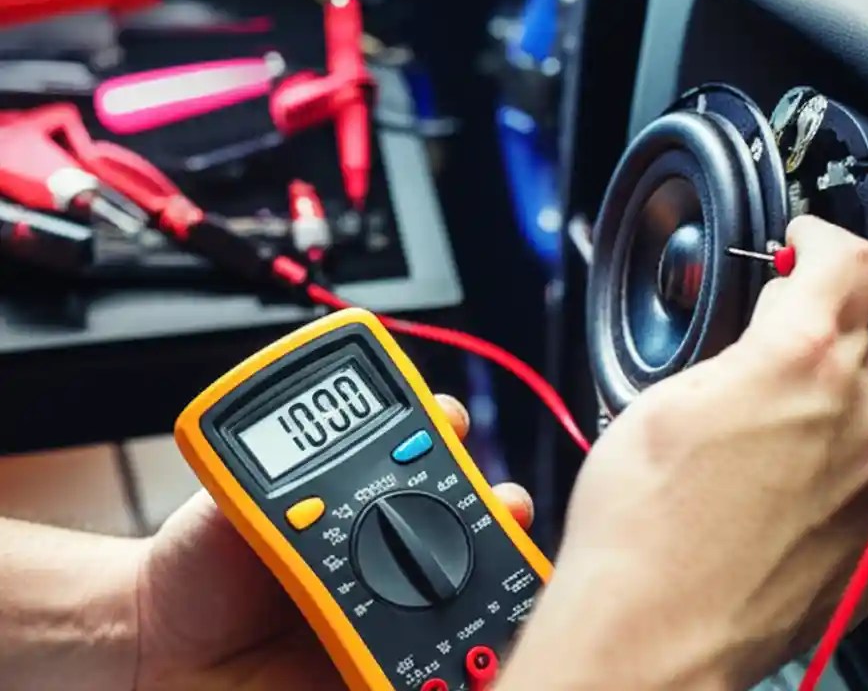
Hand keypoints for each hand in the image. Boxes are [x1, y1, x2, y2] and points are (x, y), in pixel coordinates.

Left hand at [134, 394, 533, 690]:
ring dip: (489, 573)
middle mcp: (380, 543)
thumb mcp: (232, 502)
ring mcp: (386, 602)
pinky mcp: (377, 657)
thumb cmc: (194, 566)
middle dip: (492, 503)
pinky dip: (451, 651)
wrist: (160, 648)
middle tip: (498, 501)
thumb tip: (317, 463)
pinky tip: (467, 640)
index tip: (448, 420)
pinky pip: (424, 655)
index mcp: (351, 495)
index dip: (442, 429)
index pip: (414, 451)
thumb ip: (276, 481)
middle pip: (458, 517)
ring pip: (459, 584)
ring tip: (496, 569)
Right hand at [499, 216, 867, 690]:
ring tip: (743, 459)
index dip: (823, 240)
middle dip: (807, 343)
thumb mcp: (664, 397)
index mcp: (803, 360)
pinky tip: (764, 509)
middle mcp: (860, 419)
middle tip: (749, 371)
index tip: (807, 247)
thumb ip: (739, 346)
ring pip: (857, 419)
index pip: (852, 258)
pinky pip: (857, 490)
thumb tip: (764, 331)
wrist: (653, 636)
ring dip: (814, 418)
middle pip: (853, 343)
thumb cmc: (640, 528)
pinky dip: (821, 487)